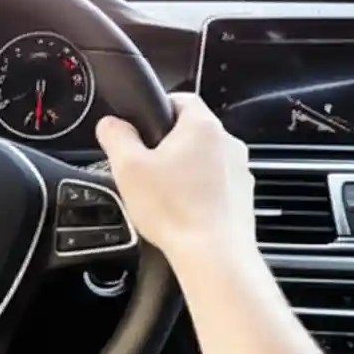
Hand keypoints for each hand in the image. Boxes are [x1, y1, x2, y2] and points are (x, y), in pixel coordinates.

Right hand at [95, 93, 256, 274]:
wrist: (214, 255)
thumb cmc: (175, 210)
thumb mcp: (128, 167)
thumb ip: (115, 136)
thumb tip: (110, 123)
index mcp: (202, 126)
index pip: (180, 98)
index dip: (157, 109)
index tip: (142, 128)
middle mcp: (228, 143)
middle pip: (191, 132)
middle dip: (168, 146)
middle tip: (145, 167)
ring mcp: (240, 171)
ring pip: (204, 160)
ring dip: (185, 171)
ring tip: (163, 196)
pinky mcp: (243, 197)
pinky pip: (216, 185)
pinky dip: (199, 194)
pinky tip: (182, 212)